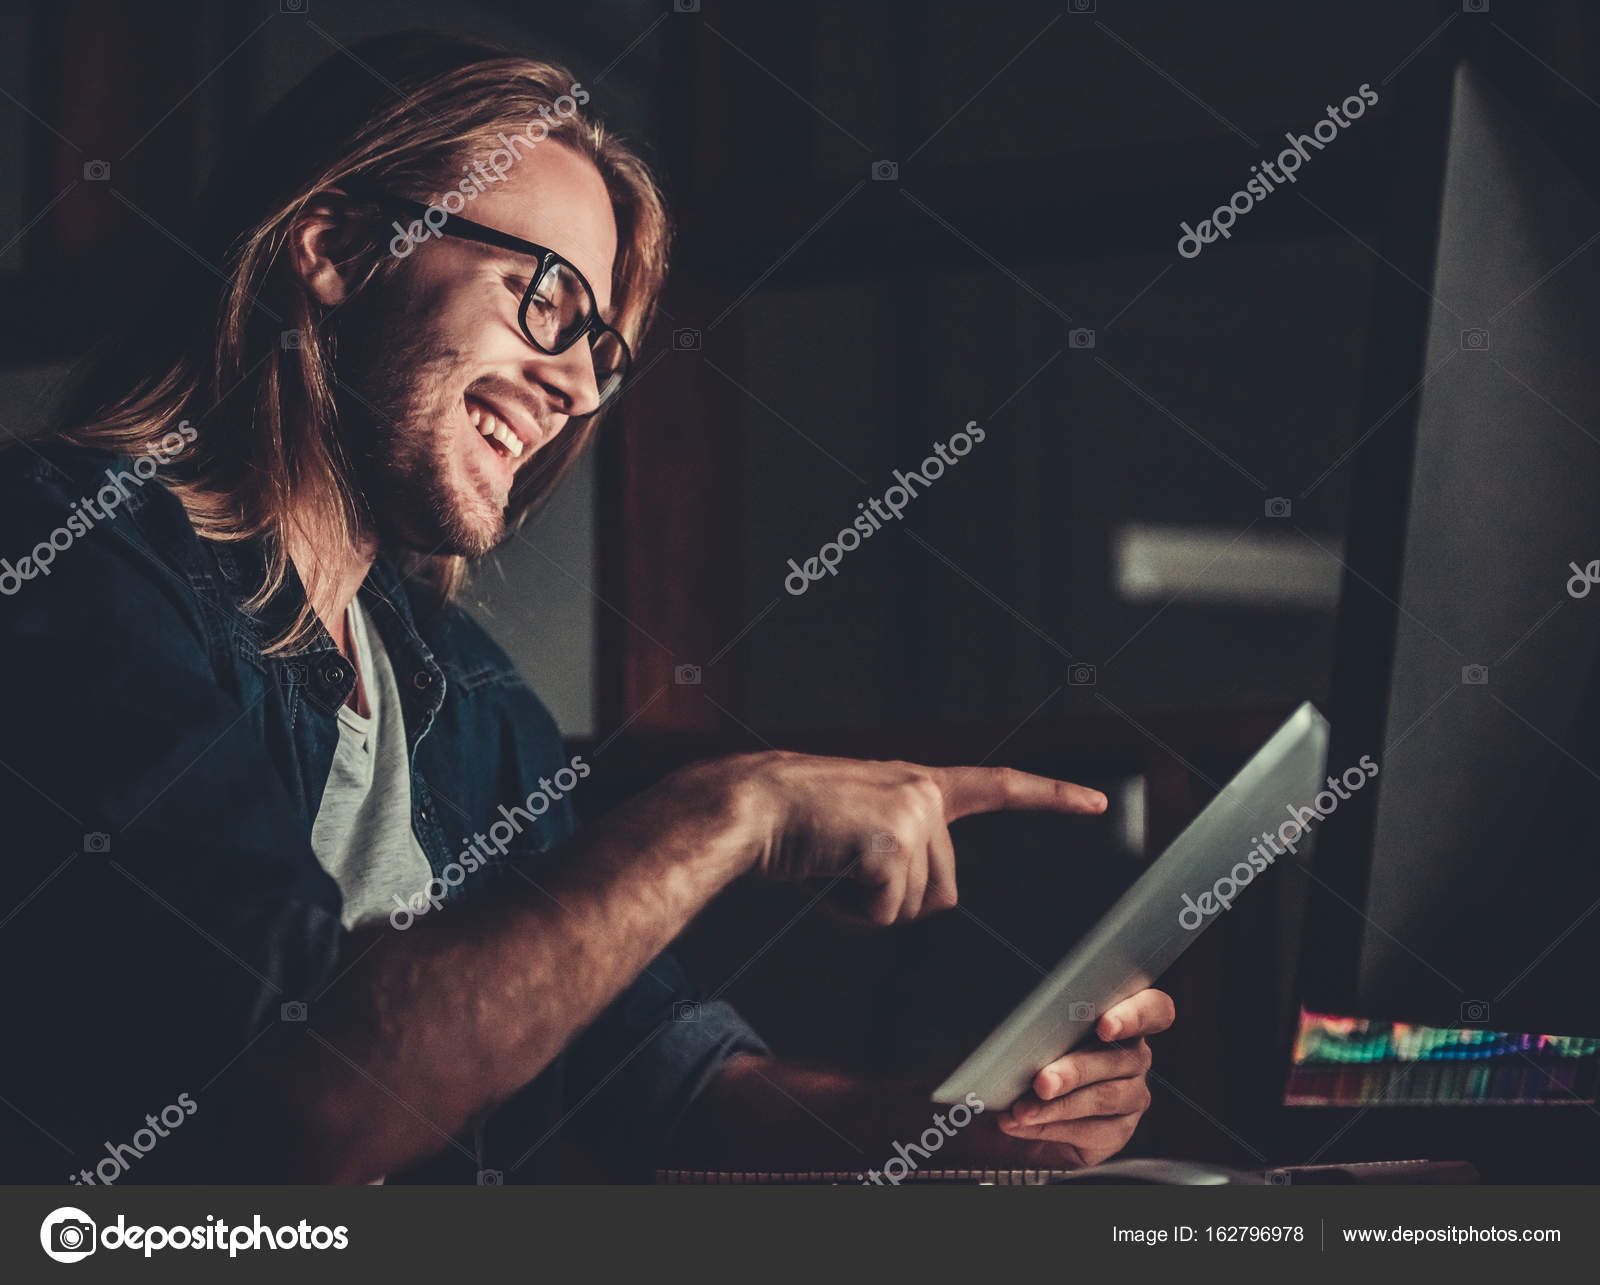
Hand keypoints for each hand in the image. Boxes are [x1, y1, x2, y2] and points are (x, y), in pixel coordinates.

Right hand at [706, 751, 1106, 925]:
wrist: (748, 805)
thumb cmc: (793, 823)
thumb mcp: (859, 824)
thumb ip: (900, 846)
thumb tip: (920, 896)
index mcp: (920, 783)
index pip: (999, 786)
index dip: (1050, 798)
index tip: (1097, 803)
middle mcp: (925, 793)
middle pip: (942, 894)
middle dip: (891, 901)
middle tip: (841, 864)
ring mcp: (912, 816)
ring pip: (913, 909)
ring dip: (865, 906)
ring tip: (828, 861)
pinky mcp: (891, 844)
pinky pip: (884, 914)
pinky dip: (848, 911)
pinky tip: (823, 870)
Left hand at [995, 988, 1174, 1166]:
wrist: (1020, 1112)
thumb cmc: (1029, 1060)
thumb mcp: (1033, 1036)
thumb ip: (1039, 1025)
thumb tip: (1017, 1028)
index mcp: (1122, 1020)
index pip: (1153, 1010)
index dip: (1136, 1015)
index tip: (1105, 1026)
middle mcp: (1134, 1057)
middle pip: (1120, 1059)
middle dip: (1075, 1071)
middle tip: (1042, 1082)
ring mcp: (1132, 1096)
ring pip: (1103, 1098)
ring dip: (1058, 1105)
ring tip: (1022, 1110)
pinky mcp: (1118, 1131)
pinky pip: (1089, 1131)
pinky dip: (1048, 1127)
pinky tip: (1021, 1124)